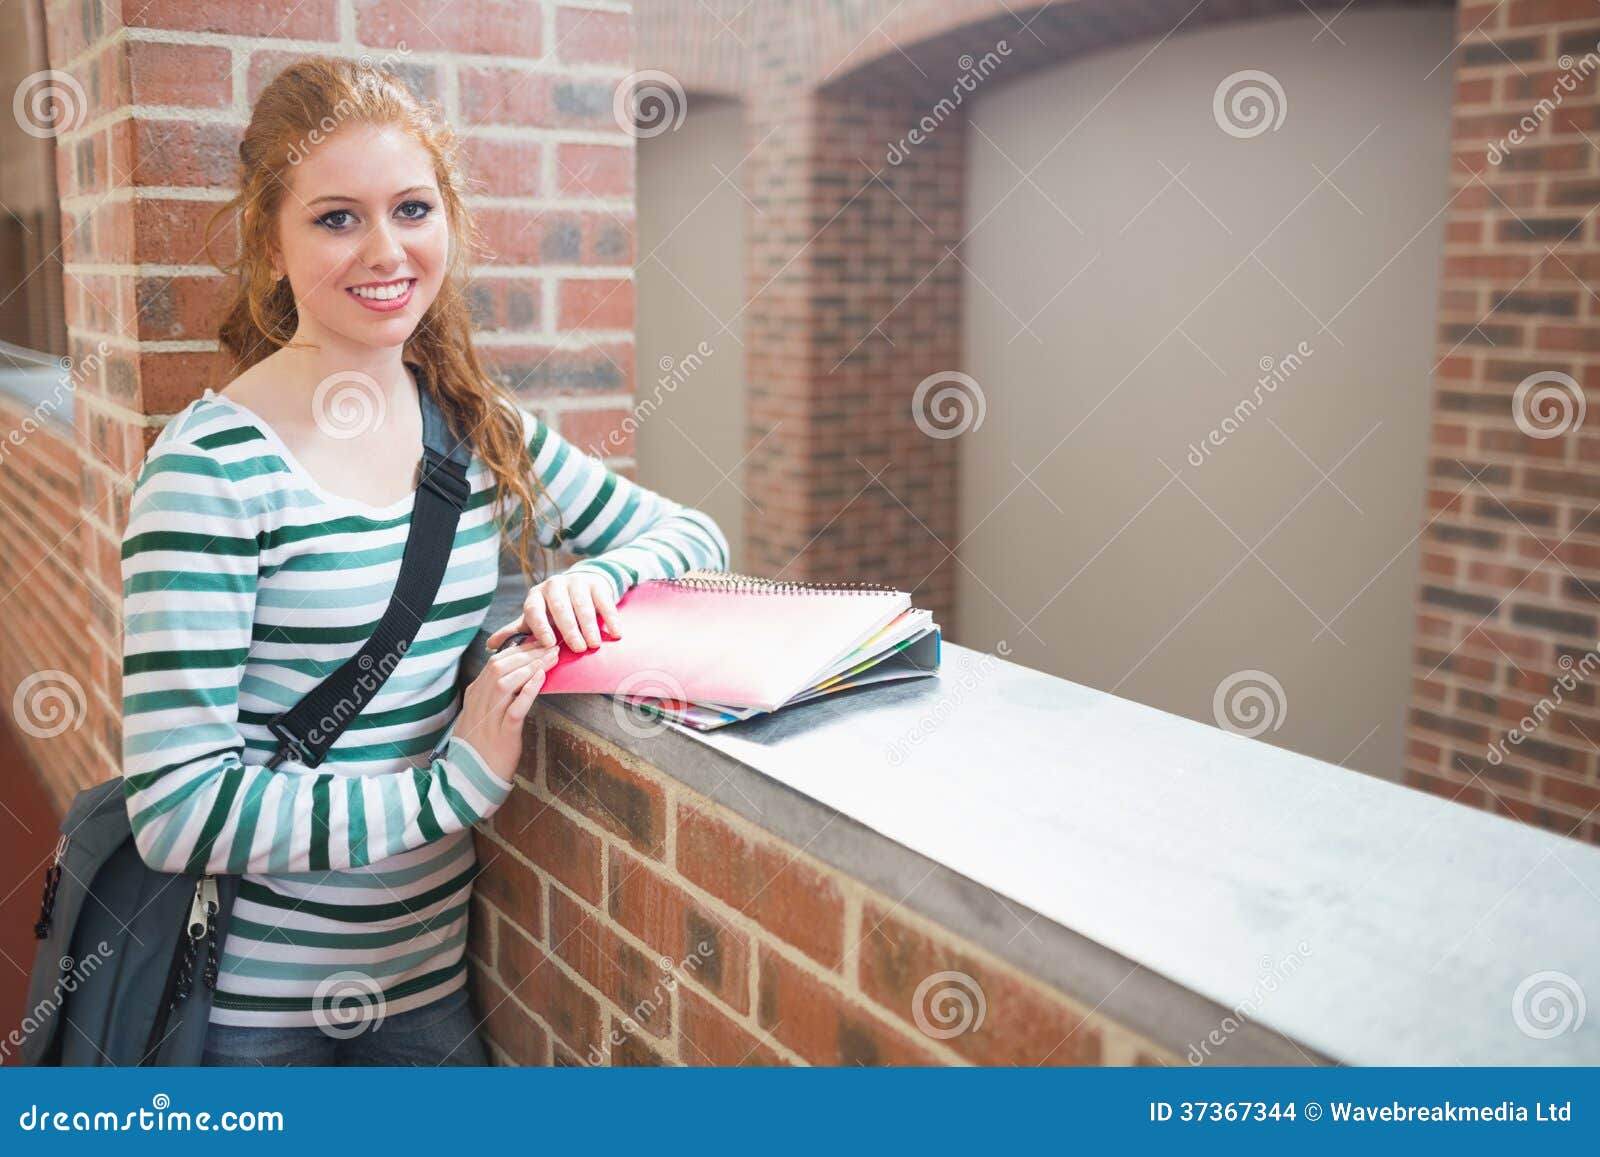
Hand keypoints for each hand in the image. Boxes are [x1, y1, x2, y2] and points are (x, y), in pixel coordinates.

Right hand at [454, 637, 560, 781]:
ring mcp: (489, 718)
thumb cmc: (479, 748)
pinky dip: (528, 691)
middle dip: (527, 652)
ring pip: (505, 683)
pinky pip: (515, 708)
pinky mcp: (502, 735)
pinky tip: (541, 679)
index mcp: (474, 696)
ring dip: (530, 666)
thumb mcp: (478, 716)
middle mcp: (479, 703)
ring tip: (551, 657)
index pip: (495, 663)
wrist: (468, 780)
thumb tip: (513, 677)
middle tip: (550, 644)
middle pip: (500, 667)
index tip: (537, 642)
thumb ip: (491, 696)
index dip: (518, 649)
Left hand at [485, 571, 621, 654]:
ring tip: (594, 644)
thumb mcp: (534, 618)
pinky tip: (615, 632)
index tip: (549, 644)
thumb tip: (489, 645)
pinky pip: (603, 600)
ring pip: (582, 604)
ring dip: (589, 625)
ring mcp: (576, 582)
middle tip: (577, 648)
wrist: (579, 585)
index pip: (534, 610)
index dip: (541, 627)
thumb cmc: (552, 609)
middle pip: (560, 607)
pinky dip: (610, 617)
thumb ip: (516, 631)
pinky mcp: (596, 583)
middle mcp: (554, 585)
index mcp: (535, 596)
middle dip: (569, 628)